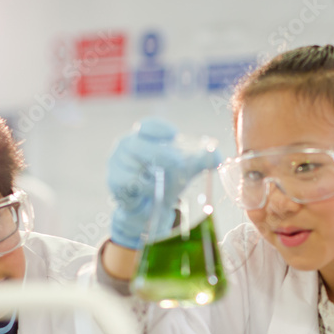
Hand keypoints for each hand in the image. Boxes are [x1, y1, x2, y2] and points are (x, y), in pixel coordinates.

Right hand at [106, 118, 221, 248]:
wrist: (148, 207)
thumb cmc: (166, 179)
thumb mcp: (187, 167)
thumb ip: (203, 159)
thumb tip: (217, 156)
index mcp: (143, 136)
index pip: (149, 126)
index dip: (161, 129)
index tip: (175, 136)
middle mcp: (126, 145)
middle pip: (144, 147)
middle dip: (166, 158)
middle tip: (180, 165)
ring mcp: (117, 163)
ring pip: (140, 170)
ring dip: (158, 180)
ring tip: (165, 186)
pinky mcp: (115, 182)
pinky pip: (134, 185)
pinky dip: (147, 190)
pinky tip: (152, 193)